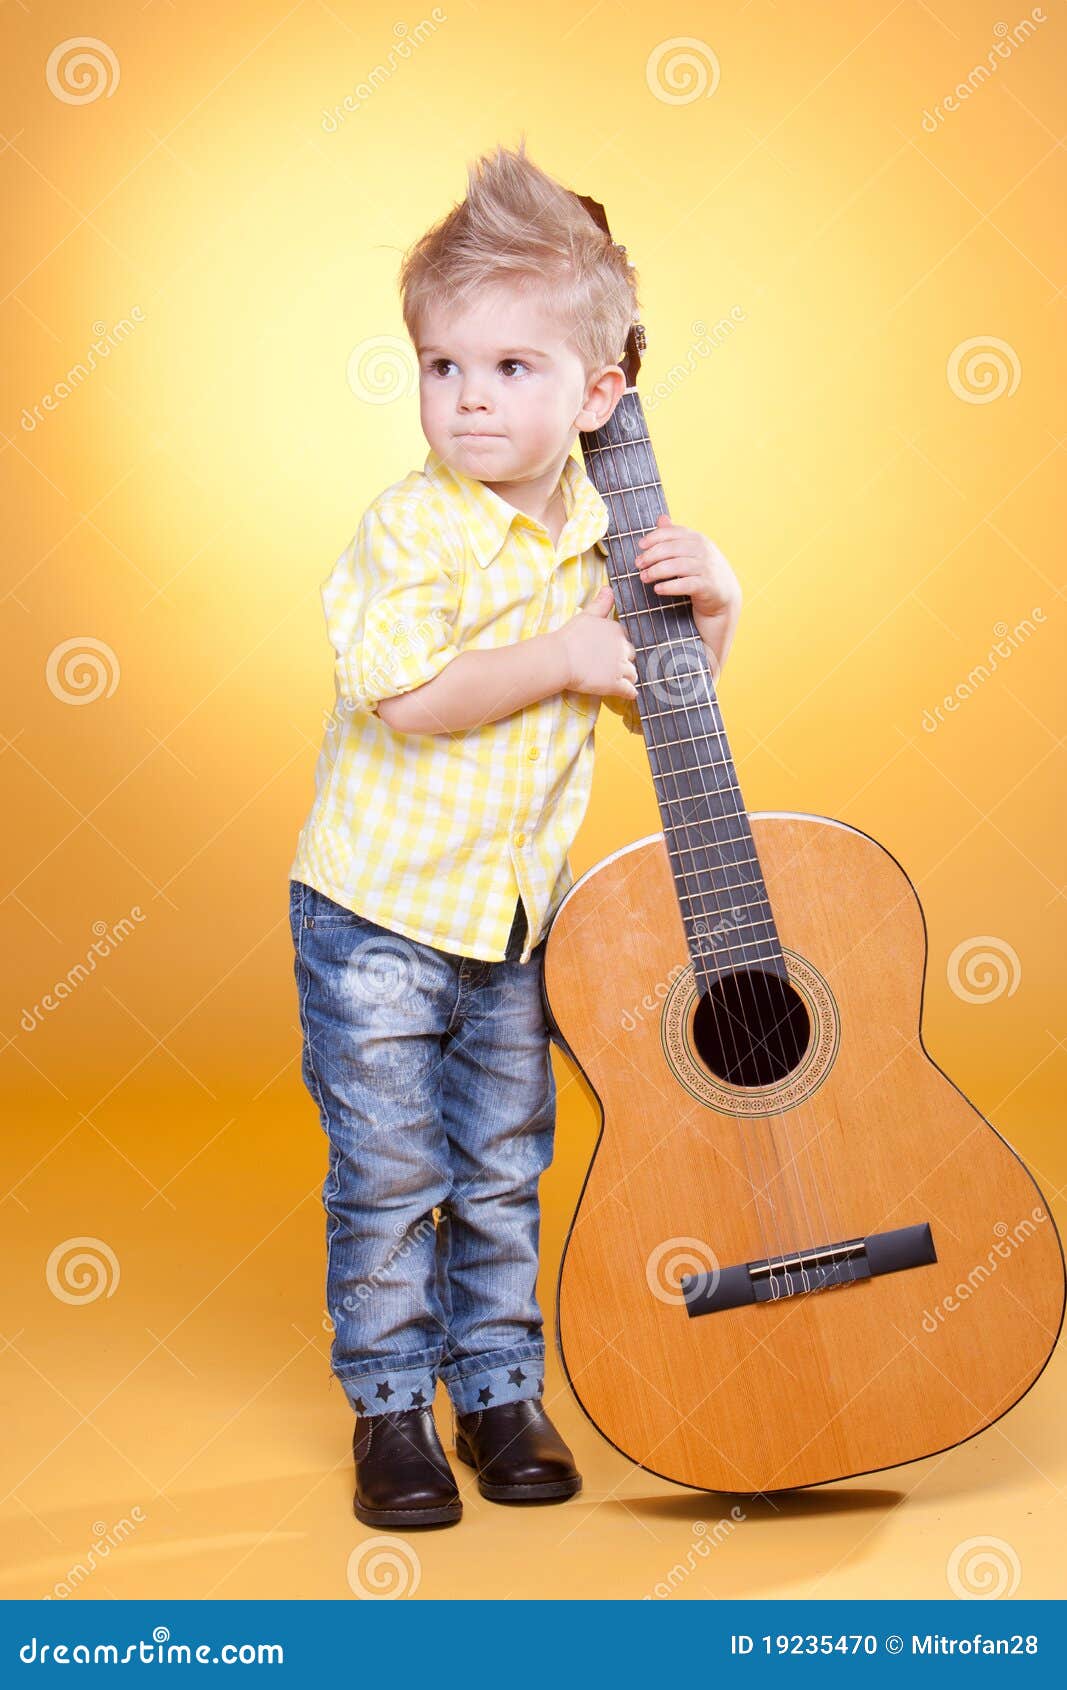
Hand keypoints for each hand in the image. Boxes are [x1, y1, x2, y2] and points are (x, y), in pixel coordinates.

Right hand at [555, 585, 637, 699]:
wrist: (560, 659)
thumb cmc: (570, 636)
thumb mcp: (587, 615)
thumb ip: (601, 603)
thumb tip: (609, 588)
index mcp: (617, 631)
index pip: (625, 639)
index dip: (617, 646)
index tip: (608, 651)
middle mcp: (622, 648)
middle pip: (631, 656)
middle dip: (624, 661)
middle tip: (611, 666)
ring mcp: (620, 667)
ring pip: (633, 674)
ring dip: (628, 677)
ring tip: (619, 680)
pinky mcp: (616, 685)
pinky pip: (630, 690)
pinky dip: (630, 692)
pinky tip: (627, 693)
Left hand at [635, 514, 739, 618]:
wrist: (725, 594)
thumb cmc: (702, 570)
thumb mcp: (692, 550)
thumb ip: (676, 535)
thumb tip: (661, 518)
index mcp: (697, 538)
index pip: (672, 532)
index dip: (654, 537)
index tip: (640, 546)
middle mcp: (703, 550)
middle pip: (671, 548)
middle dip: (651, 556)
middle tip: (638, 564)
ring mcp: (706, 568)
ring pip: (676, 566)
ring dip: (656, 571)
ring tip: (644, 577)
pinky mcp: (707, 586)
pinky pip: (685, 584)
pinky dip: (669, 587)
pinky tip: (657, 589)